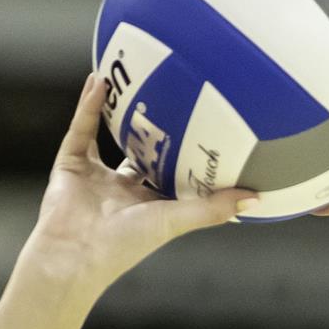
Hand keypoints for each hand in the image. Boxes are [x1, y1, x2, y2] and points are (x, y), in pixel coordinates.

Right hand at [29, 73, 252, 288]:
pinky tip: (101, 78)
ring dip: (117, 108)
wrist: (75, 253)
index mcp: (148, 206)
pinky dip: (89, 104)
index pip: (170, 175)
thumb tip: (257, 197)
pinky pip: (81, 127)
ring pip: (107, 134)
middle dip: (151, 126)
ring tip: (130, 75)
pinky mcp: (71, 164)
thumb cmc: (125, 245)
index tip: (204, 129)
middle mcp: (122, 190)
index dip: (184, 154)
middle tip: (169, 93)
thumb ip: (214, 208)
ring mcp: (95, 176)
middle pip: (140, 151)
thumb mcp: (176, 221)